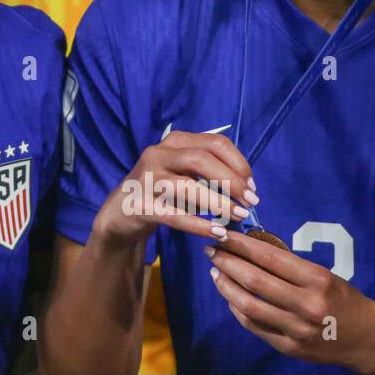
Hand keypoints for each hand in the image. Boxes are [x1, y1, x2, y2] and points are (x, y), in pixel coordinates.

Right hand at [93, 131, 256, 247]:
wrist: (122, 210)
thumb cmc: (163, 190)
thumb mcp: (183, 170)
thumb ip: (209, 171)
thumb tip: (247, 186)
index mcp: (174, 142)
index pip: (214, 143)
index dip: (238, 163)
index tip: (252, 185)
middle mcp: (157, 154)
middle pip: (200, 159)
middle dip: (231, 180)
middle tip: (251, 202)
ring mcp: (147, 180)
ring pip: (187, 187)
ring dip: (218, 203)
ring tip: (239, 216)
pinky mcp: (141, 206)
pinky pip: (175, 216)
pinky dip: (200, 225)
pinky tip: (219, 233)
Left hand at [206, 231, 374, 371]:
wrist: (368, 338)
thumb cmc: (342, 299)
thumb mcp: (323, 275)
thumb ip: (290, 265)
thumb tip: (249, 246)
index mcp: (317, 280)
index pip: (270, 257)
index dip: (241, 244)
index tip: (222, 234)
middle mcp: (307, 304)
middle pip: (255, 280)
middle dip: (227, 262)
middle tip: (211, 250)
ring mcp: (297, 329)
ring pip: (249, 305)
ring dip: (226, 286)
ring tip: (216, 272)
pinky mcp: (289, 347)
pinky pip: (254, 325)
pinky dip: (237, 308)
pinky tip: (230, 296)